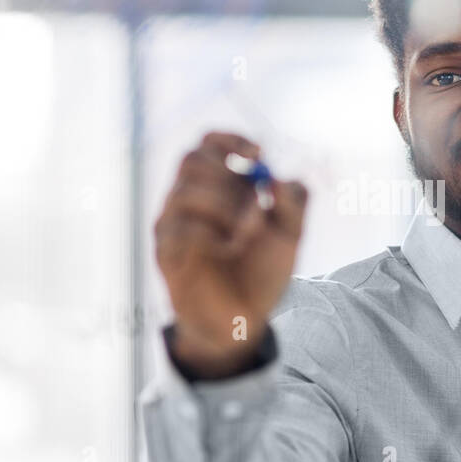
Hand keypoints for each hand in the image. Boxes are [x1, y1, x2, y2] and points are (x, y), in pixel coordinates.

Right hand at [154, 132, 306, 377]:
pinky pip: (178, 227)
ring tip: (245, 234)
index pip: (208, 144)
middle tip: (256, 204)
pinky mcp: (166, 253)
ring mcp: (173, 225)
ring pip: (184, 192)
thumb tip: (281, 178)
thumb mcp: (290, 236)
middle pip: (192, 160)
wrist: (244, 321)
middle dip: (228, 176)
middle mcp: (189, 200)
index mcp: (217, 187)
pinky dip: (209, 234)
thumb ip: (294, 204)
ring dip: (224, 207)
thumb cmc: (261, 273)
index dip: (230, 140)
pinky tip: (226, 250)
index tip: (258, 154)